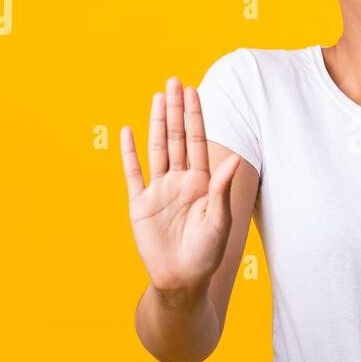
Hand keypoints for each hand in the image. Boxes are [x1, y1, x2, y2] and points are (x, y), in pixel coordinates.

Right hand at [121, 77, 241, 297]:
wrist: (181, 280)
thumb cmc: (206, 254)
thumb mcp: (219, 221)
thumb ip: (223, 190)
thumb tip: (232, 160)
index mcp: (202, 183)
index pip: (197, 142)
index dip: (195, 116)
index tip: (194, 91)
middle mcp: (180, 181)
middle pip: (176, 138)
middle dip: (176, 110)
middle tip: (174, 81)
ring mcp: (159, 190)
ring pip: (156, 149)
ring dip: (156, 123)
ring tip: (158, 97)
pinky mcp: (140, 204)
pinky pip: (133, 173)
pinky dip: (130, 153)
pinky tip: (128, 131)